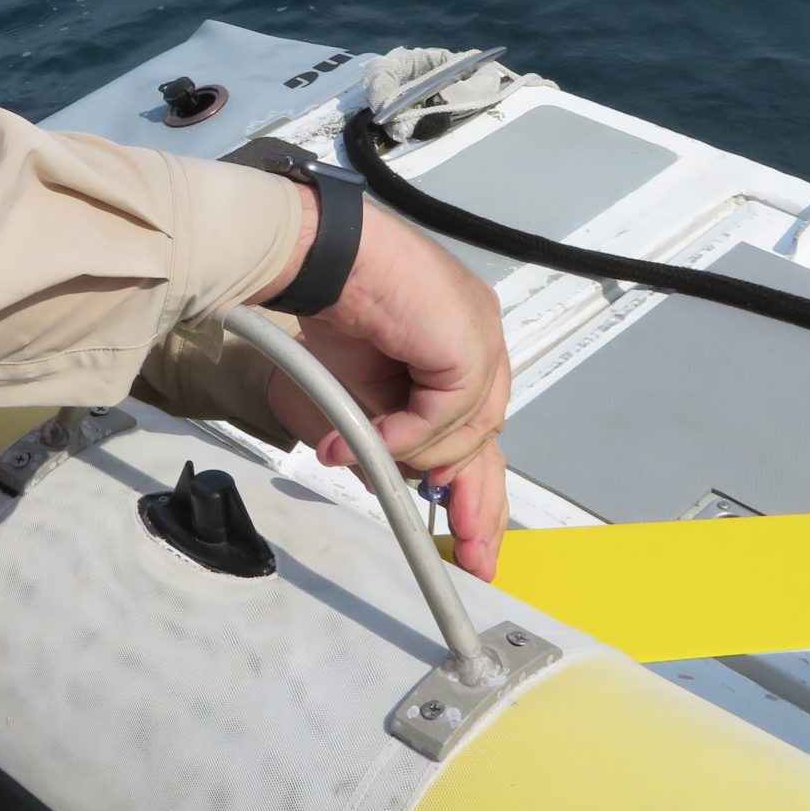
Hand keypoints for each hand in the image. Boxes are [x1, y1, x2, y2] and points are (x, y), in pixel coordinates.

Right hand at [253, 199, 511, 579]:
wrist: (320, 257)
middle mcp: (481, 341)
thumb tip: (397, 482)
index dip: (476, 488)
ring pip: (468, 430)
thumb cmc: (331, 306)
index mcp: (459, 346)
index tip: (471, 538)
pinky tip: (373, 436)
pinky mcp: (471, 342)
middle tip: (474, 554)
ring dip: (412, 454)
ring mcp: (482, 338)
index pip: (478, 426)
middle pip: (489, 436)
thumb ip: (389, 436)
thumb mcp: (361, 393)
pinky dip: (408, 433)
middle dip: (477, 502)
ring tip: (359, 454)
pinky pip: (448, 414)